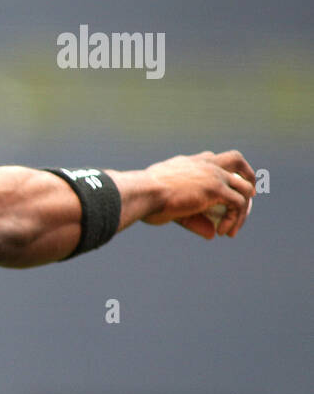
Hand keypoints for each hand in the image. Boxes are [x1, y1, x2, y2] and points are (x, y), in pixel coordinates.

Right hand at [140, 150, 256, 238]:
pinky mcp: (216, 188)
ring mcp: (212, 175)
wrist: (141, 193)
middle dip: (248, 174)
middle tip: (251, 194)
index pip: (211, 159)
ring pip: (243, 188)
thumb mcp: (172, 208)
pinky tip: (224, 231)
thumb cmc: (145, 200)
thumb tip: (212, 234)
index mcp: (187, 163)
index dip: (222, 172)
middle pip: (236, 159)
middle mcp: (203, 163)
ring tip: (232, 229)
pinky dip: (235, 219)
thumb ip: (194, 218)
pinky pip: (237, 204)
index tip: (224, 189)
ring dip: (242, 210)